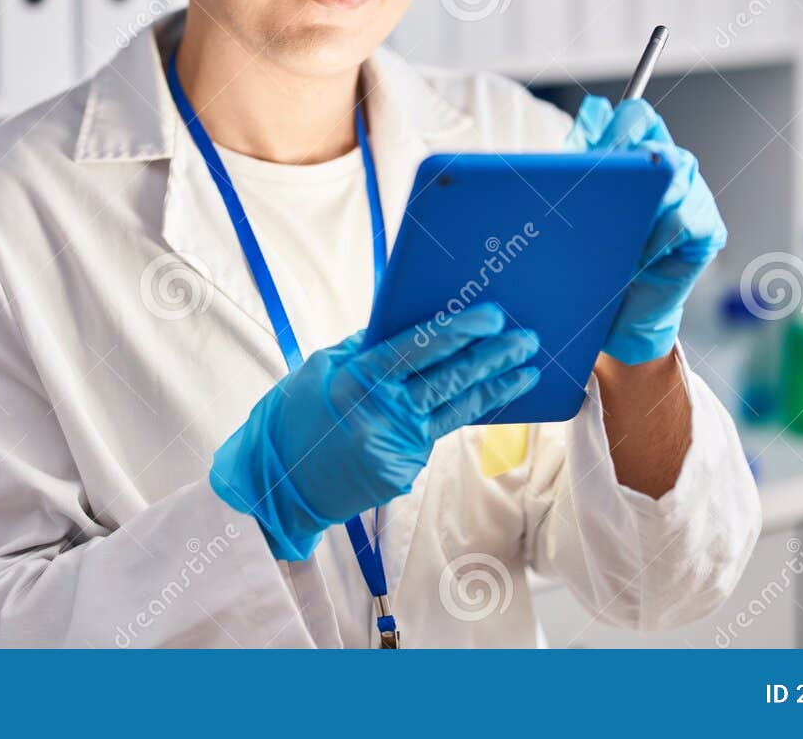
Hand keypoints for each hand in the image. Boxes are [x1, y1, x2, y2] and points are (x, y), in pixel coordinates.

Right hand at [209, 302, 539, 560]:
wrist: (276, 487)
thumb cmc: (292, 420)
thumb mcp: (318, 371)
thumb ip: (361, 348)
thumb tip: (405, 324)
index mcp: (357, 380)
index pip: (417, 348)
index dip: (457, 331)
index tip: (491, 315)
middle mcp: (382, 413)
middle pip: (448, 378)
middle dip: (492, 356)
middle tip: (526, 338)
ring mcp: (396, 446)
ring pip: (455, 408)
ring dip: (495, 385)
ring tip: (527, 368)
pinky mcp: (403, 469)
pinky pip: (437, 432)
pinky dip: (463, 412)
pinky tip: (491, 395)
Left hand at [564, 96, 727, 364]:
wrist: (616, 316)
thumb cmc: (595, 258)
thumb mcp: (579, 203)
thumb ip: (584, 156)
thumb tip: (594, 110)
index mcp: (636, 156)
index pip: (634, 117)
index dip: (612, 125)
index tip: (587, 145)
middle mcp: (668, 169)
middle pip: (654, 137)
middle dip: (628, 152)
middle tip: (605, 174)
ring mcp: (691, 196)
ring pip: (677, 169)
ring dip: (648, 189)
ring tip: (624, 212)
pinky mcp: (707, 230)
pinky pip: (687, 218)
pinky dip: (662, 230)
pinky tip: (641, 248)